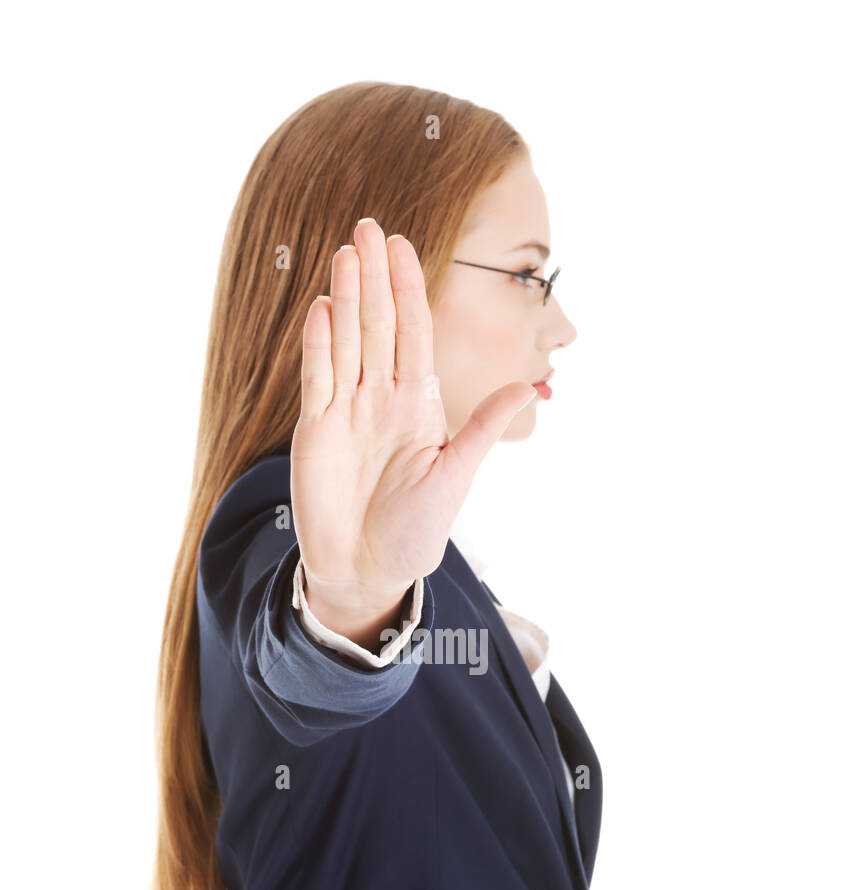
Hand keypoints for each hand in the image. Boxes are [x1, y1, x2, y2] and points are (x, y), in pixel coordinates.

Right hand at [289, 217, 536, 623]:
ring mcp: (347, 411)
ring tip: (347, 253)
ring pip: (347, 342)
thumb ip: (483, 428)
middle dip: (374, 277)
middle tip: (368, 226)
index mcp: (419, 405)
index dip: (408, 289)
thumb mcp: (456, 477)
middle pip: (378, 326)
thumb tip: (529, 385)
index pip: (414, 335)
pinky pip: (318, 378)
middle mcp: (381, 399)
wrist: (366, 570)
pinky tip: (321, 308)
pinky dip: (320, 344)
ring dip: (346, 298)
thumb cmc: (414, 531)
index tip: (402, 246)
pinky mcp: (317, 430)